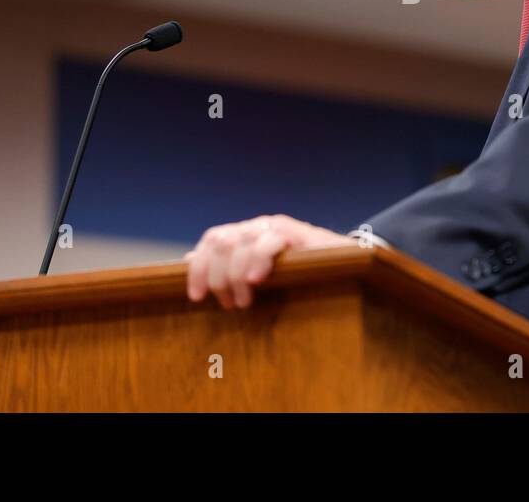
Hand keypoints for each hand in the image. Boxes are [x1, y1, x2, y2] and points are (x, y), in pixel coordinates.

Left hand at [184, 214, 355, 308]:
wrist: (341, 259)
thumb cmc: (295, 268)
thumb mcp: (256, 268)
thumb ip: (224, 263)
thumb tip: (186, 262)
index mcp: (243, 233)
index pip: (211, 241)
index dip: (198, 268)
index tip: (196, 297)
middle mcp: (256, 225)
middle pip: (222, 242)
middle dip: (217, 276)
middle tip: (228, 303)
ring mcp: (276, 226)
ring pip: (241, 242)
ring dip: (236, 274)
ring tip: (244, 301)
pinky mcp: (297, 233)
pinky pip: (271, 241)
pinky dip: (259, 260)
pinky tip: (257, 280)